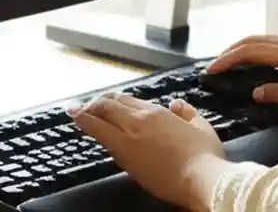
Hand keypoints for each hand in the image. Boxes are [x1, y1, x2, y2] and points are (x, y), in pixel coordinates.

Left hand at [68, 94, 231, 211]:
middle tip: (85, 105)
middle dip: (95, 103)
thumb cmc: (204, 155)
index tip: (107, 100)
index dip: (114, 99)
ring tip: (73, 111)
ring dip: (85, 113)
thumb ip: (187, 112)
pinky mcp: (125, 158)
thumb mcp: (202, 126)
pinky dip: (89, 127)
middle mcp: (140, 121)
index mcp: (158, 113)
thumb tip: (176, 104)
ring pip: (100, 118)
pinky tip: (83, 125)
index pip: (128, 100)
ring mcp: (129, 138)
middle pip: (110, 105)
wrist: (200, 178)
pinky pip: (102, 137)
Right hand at [206, 35, 277, 113]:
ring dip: (244, 47)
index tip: (214, 69)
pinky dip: (259, 49)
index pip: (251, 51)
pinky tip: (259, 60)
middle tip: (216, 64)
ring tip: (231, 59)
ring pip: (264, 39)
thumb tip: (256, 92)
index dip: (229, 59)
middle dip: (232, 49)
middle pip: (254, 39)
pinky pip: (275, 43)